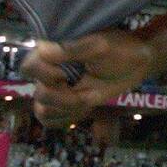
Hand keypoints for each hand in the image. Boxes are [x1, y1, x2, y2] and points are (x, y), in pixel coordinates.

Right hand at [19, 28, 154, 127]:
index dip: (45, 76)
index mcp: (52, 50)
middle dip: (63, 98)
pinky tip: (85, 109)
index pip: (29, 67)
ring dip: (67, 109)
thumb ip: (72, 48)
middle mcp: (49, 70)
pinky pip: (50, 120)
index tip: (68, 76)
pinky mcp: (64, 102)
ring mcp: (56, 88)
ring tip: (87, 100)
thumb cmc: (120, 49)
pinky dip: (67, 118)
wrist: (137, 63)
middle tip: (85, 88)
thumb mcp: (100, 46)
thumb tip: (42, 48)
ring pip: (43, 110)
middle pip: (38, 94)